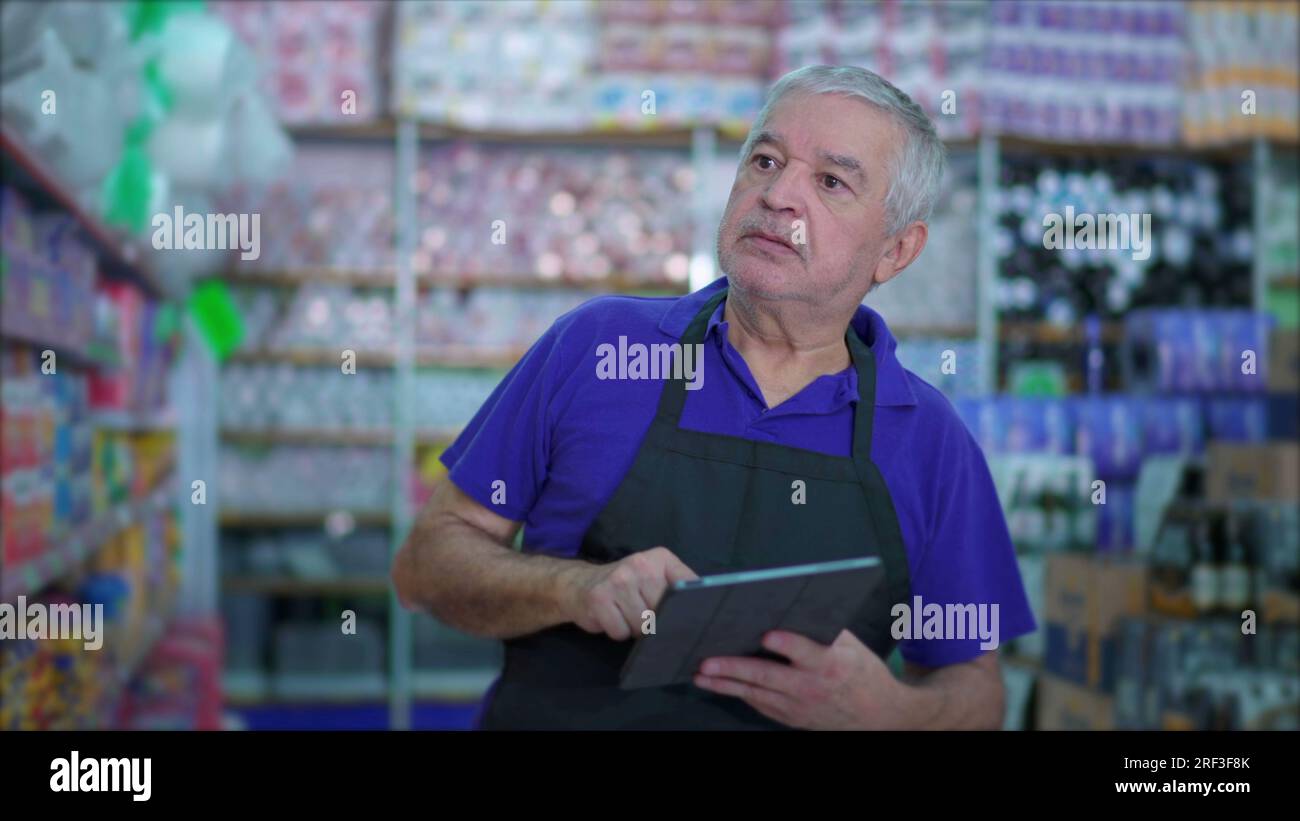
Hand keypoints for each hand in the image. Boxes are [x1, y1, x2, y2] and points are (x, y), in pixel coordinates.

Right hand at [560, 547, 697, 640]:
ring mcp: (619, 580)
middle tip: (644, 614)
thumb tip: (702, 615)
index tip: (692, 620)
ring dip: (634, 629)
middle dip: (657, 623)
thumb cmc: (625, 586)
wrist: (578, 584)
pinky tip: (611, 617)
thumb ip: (677, 590)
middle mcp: (640, 564)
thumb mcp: (654, 578)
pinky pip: (620, 631)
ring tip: (625, 614)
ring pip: (642, 625)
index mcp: (660, 558)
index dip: (691, 607)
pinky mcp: (600, 598)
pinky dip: (617, 631)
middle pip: (664, 612)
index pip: (688, 585)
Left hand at [693, 628, 910, 729]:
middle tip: (707, 661)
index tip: (765, 634)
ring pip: (756, 695)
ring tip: (701, 675)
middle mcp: (812, 688)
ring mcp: (800, 708)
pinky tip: (720, 685)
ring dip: (726, 686)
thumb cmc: (862, 672)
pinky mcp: (792, 719)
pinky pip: (761, 706)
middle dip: (735, 669)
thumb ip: (822, 629)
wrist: (879, 716)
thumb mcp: (851, 645)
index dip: (785, 644)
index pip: (804, 652)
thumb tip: (789, 606)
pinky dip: (740, 695)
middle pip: (768, 677)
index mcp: (830, 663)